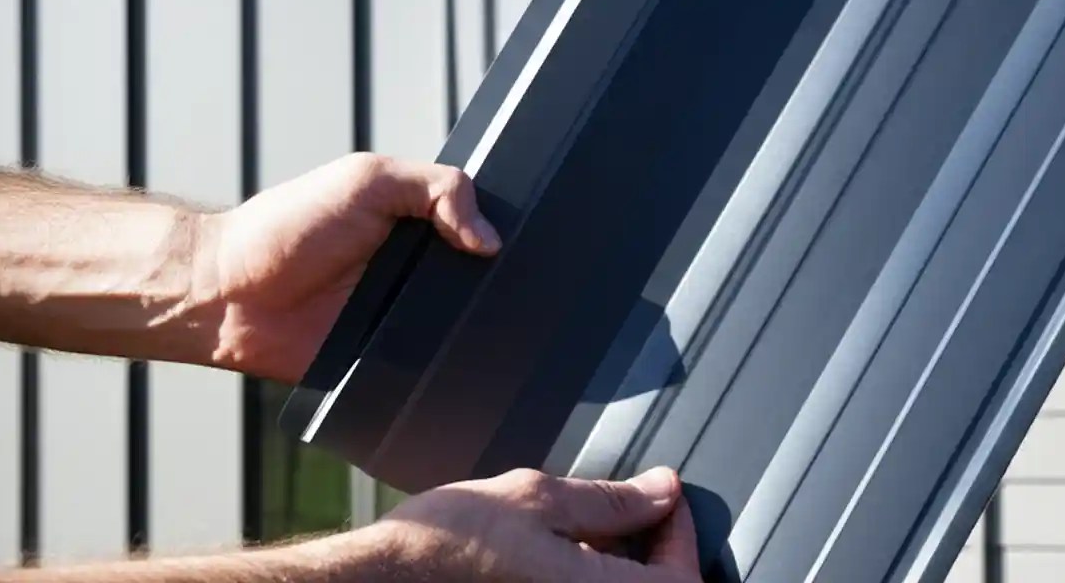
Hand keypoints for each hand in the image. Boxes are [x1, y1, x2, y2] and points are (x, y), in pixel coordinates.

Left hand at [196, 152, 500, 382]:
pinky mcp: (391, 361)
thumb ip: (437, 188)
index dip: (506, 229)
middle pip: (481, 278)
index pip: (481, 225)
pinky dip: (447, 363)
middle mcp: (417, 268)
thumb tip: (491, 240)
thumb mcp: (366, 180)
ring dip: (476, 323)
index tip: (536, 237)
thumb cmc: (286, 226)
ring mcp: (406, 315)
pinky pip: (432, 366)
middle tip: (521, 283)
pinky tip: (463, 357)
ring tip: (495, 322)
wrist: (229, 295)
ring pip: (464, 325)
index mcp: (417, 220)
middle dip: (500, 280)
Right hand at [346, 466, 702, 581]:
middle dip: (653, 549)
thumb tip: (662, 490)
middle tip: (635, 509)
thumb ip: (609, 499)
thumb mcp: (537, 498)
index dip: (681, 534)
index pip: (680, 579)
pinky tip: (562, 550)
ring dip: (620, 563)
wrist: (384, 580)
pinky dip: (588, 574)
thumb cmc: (448, 544)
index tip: (665, 498)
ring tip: (591, 525)